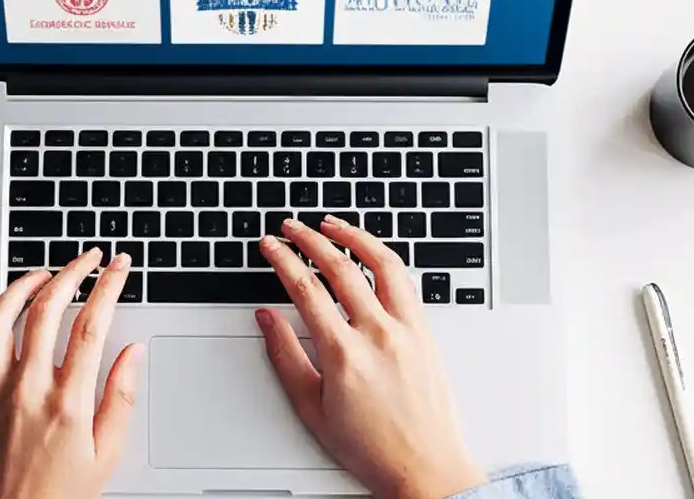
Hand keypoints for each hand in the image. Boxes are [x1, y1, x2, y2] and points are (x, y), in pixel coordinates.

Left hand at [0, 248, 143, 498]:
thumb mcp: (107, 455)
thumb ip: (121, 398)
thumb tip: (133, 353)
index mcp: (68, 402)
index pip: (91, 324)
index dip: (108, 285)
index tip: (117, 267)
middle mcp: (27, 390)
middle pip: (47, 309)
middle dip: (71, 271)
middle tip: (86, 258)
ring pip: (0, 319)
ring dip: (23, 286)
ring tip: (43, 274)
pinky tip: (0, 313)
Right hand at [255, 216, 486, 498]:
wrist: (426, 469)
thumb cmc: (372, 447)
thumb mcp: (312, 409)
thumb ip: (286, 357)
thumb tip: (267, 319)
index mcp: (345, 355)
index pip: (307, 289)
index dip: (283, 260)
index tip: (271, 245)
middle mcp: (379, 334)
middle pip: (340, 268)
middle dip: (310, 239)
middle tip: (291, 228)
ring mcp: (408, 330)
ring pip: (381, 263)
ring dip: (353, 236)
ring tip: (332, 224)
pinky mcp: (426, 331)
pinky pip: (404, 281)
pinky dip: (384, 257)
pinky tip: (370, 251)